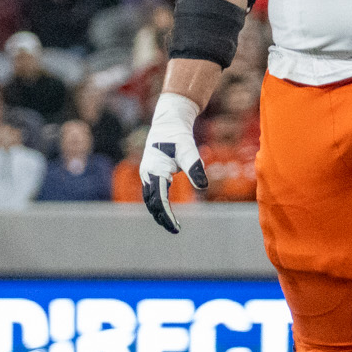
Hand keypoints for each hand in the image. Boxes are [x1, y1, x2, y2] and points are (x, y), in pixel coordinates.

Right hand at [140, 93, 205, 233]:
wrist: (169, 122)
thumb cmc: (179, 136)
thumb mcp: (189, 150)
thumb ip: (195, 168)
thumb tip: (203, 186)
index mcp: (155, 170)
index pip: (159, 200)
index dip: (166, 215)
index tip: (175, 227)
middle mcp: (147, 174)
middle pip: (151, 203)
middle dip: (162, 217)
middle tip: (175, 230)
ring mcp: (147, 174)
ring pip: (149, 199)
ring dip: (158, 212)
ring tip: (172, 224)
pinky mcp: (150, 173)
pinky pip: (151, 193)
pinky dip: (158, 204)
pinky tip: (167, 210)